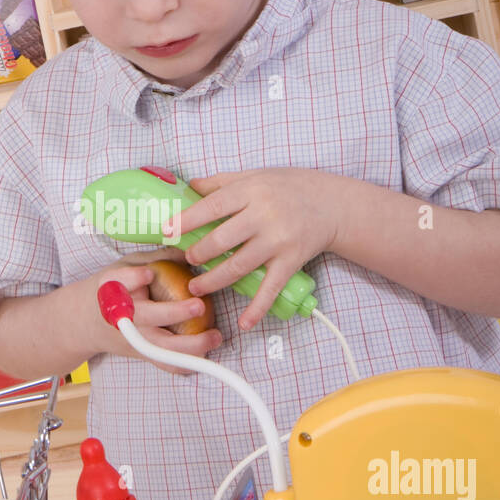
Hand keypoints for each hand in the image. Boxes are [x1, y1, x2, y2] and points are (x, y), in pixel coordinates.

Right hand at [88, 256, 222, 375]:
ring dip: (189, 346)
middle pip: (146, 318)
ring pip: (160, 348)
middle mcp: (122, 315)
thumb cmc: (112, 288)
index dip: (134, 278)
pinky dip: (185, 365)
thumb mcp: (126, 265)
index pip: (121, 282)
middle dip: (173, 313)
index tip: (148, 274)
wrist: (84, 322)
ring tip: (215, 336)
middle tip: (199, 305)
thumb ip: (157, 257)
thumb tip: (190, 250)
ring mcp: (133, 338)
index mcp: (114, 288)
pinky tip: (207, 355)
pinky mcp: (141, 353)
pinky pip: (164, 365)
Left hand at [162, 168, 342, 330]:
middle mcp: (264, 216)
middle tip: (188, 260)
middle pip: (222, 240)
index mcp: (252, 191)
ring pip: (239, 266)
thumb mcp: (255, 175)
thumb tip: (188, 187)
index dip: (187, 219)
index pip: (213, 206)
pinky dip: (257, 308)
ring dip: (214, 280)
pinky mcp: (290, 261)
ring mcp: (278, 241)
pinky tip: (244, 323)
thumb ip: (221, 182)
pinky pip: (270, 288)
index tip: (167, 230)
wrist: (332, 205)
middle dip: (199, 253)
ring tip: (196, 287)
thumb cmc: (289, 187)